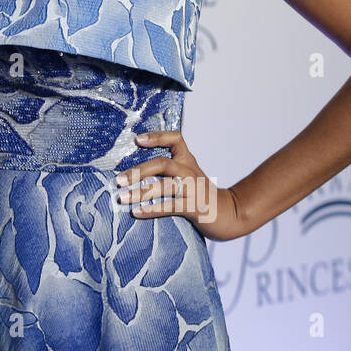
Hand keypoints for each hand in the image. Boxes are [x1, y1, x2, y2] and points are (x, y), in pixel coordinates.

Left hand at [114, 130, 249, 240]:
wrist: (231, 213)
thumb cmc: (202, 194)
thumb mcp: (189, 175)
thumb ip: (170, 168)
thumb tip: (136, 170)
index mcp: (187, 161)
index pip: (176, 139)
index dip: (157, 137)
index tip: (138, 139)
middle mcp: (189, 172)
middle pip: (162, 164)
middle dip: (138, 171)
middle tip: (118, 179)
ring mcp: (192, 189)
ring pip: (164, 186)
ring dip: (140, 192)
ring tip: (122, 197)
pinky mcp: (194, 207)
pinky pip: (170, 206)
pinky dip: (151, 209)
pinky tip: (136, 212)